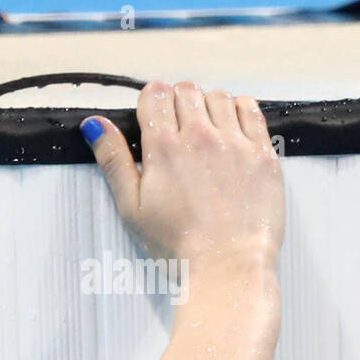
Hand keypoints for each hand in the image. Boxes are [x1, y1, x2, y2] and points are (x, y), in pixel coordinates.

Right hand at [81, 81, 284, 270]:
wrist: (229, 268)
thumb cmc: (180, 247)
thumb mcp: (132, 208)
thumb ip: (114, 161)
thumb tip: (95, 124)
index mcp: (165, 147)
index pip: (155, 93)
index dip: (153, 102)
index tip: (157, 118)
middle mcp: (201, 138)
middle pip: (187, 91)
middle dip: (180, 103)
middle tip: (182, 129)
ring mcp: (236, 145)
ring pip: (220, 98)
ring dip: (211, 106)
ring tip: (210, 131)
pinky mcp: (264, 157)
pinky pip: (252, 112)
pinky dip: (242, 111)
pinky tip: (236, 128)